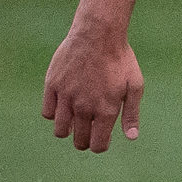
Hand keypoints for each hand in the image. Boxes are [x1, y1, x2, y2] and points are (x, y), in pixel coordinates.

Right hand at [43, 0, 147, 152]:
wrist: (98, 35)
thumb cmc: (121, 60)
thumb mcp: (134, 86)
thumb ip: (131, 114)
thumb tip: (131, 138)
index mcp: (106, 110)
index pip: (98, 144)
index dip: (100, 146)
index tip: (101, 140)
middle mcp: (85, 107)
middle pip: (78, 141)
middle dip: (84, 141)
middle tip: (89, 132)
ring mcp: (66, 97)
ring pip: (60, 130)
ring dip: (68, 130)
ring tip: (76, 121)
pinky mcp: (52, 86)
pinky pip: (47, 112)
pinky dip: (54, 114)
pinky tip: (64, 106)